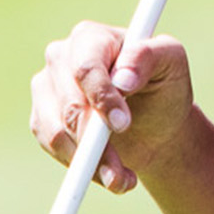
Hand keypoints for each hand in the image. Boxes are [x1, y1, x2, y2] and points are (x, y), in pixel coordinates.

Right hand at [29, 20, 194, 194]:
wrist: (155, 123)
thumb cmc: (164, 85)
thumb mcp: (171, 62)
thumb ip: (149, 57)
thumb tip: (122, 78)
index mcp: (91, 37)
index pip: (85, 68)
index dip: (101, 97)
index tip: (123, 124)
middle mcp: (61, 57)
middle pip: (70, 105)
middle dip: (99, 141)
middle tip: (123, 167)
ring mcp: (46, 88)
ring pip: (58, 132)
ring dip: (92, 163)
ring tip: (122, 177)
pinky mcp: (41, 118)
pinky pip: (53, 147)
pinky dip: (81, 168)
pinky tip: (108, 174)